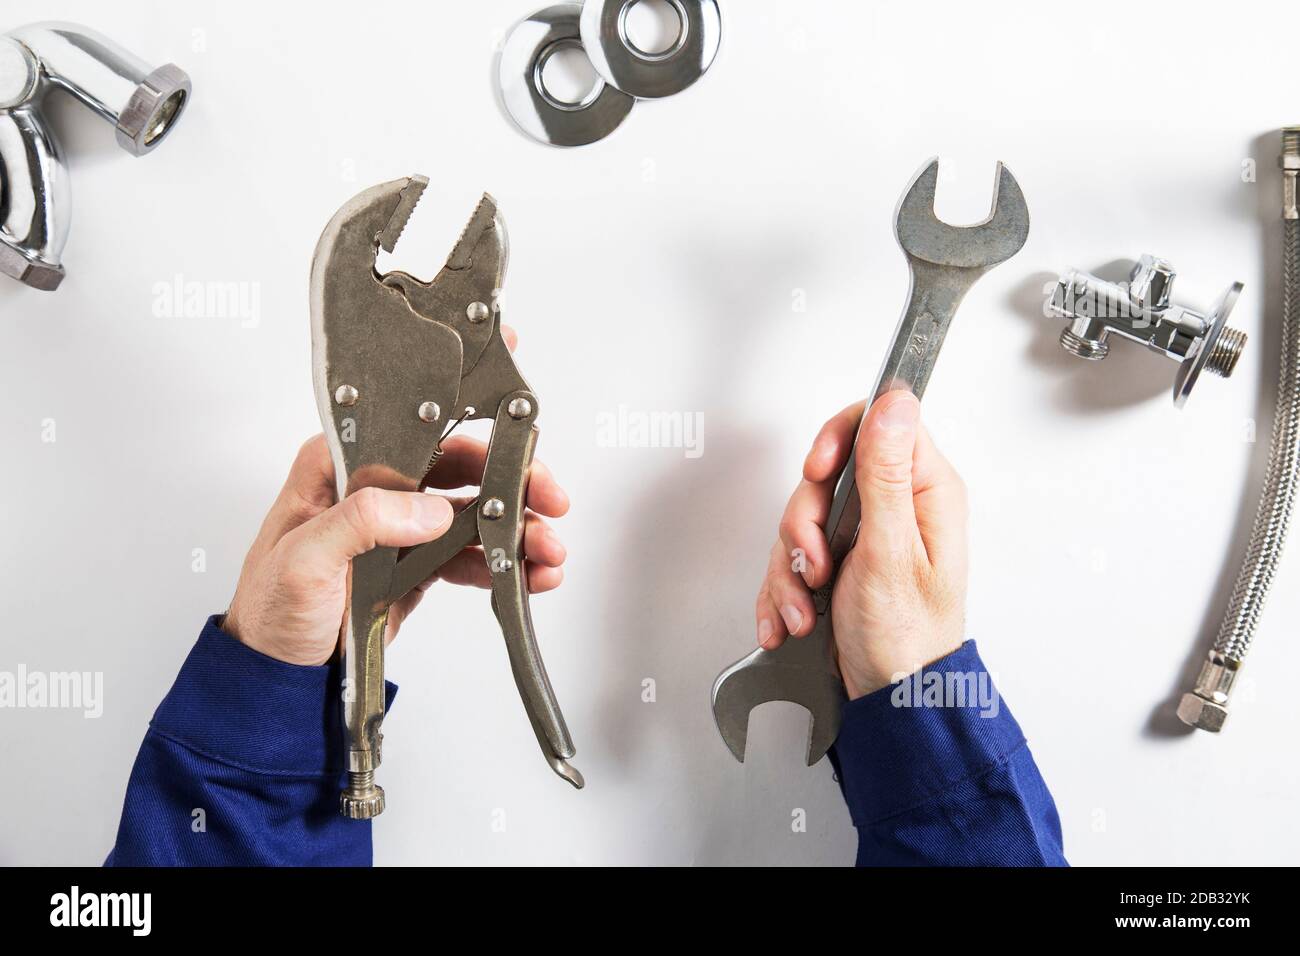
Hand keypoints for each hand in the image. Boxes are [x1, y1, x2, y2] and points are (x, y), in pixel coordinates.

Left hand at [223, 330, 569, 666]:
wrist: (276, 675)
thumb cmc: (271, 610)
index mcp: (342, 464)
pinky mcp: (419, 563)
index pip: (414, 423)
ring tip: (547, 553)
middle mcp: (377, 486)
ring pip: (477, 511)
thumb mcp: (302, 561)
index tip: (516, 414)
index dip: (471, 413)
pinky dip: (505, 564)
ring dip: (518, 529)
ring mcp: (402, 525)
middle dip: (515, 482)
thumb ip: (360, 524)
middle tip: (549, 501)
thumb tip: (429, 509)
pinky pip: (473, 554)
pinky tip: (529, 575)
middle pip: (464, 465)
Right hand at [755, 390, 967, 698]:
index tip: (817, 471)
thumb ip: (886, 474)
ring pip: (802, 516)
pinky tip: (791, 617)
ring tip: (806, 604)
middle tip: (815, 562)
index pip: (878, 422)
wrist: (891, 699)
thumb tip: (892, 404)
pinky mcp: (837, 562)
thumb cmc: (907, 638)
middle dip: (804, 522)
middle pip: (827, 472)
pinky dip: (783, 587)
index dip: (837, 439)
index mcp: (925, 491)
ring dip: (791, 566)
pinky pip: (792, 555)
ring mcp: (863, 535)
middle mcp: (895, 506)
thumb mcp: (891, 550)